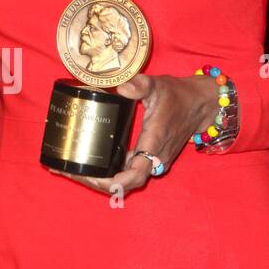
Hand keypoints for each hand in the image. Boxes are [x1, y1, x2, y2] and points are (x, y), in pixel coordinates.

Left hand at [48, 73, 218, 196]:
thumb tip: (122, 88)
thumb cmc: (178, 95)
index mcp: (154, 143)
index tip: (93, 179)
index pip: (135, 174)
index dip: (115, 182)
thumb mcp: (159, 85)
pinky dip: (109, 172)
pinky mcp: (149, 158)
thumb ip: (141, 85)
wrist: (200, 104)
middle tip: (68, 173)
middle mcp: (153, 158)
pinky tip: (88, 164)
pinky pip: (127, 172)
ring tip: (71, 171)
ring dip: (99, 179)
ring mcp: (152, 161)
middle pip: (124, 183)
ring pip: (124, 180)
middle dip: (96, 182)